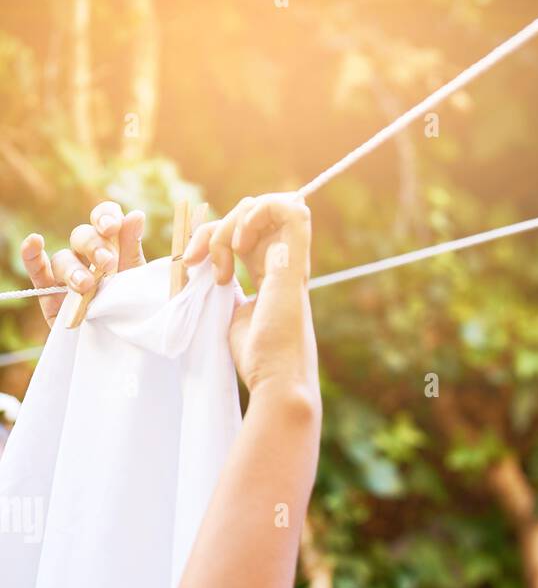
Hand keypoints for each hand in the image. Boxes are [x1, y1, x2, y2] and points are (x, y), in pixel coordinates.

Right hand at [20, 202, 145, 325]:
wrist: (120, 349)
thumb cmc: (130, 312)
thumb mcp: (137, 282)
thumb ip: (132, 250)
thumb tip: (136, 215)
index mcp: (111, 249)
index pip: (104, 220)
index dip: (106, 217)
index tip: (112, 227)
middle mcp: (86, 258)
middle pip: (82, 237)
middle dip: (94, 246)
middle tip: (107, 263)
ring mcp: (67, 275)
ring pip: (63, 258)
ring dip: (74, 269)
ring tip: (86, 286)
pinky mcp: (50, 294)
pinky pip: (38, 271)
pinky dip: (32, 256)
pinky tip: (34, 242)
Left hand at [183, 193, 319, 406]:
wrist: (276, 380)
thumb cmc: (256, 359)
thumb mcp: (228, 316)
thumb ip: (220, 291)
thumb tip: (200, 272)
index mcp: (268, 275)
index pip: (243, 233)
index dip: (211, 236)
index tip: (191, 264)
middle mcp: (282, 263)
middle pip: (251, 215)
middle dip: (215, 227)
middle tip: (196, 259)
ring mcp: (291, 262)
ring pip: (267, 206)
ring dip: (234, 220)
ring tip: (223, 253)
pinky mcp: (295, 264)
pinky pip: (291, 209)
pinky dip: (259, 213)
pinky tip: (239, 243)